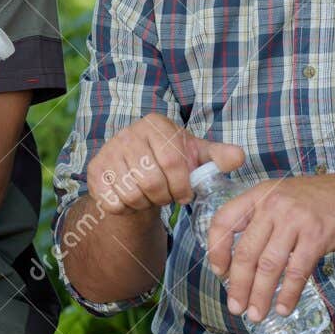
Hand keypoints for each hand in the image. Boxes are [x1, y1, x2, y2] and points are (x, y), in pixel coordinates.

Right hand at [85, 113, 244, 217]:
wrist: (136, 171)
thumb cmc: (170, 164)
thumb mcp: (196, 157)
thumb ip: (219, 156)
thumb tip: (238, 157)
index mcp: (156, 124)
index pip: (172, 161)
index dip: (182, 186)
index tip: (185, 194)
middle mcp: (129, 133)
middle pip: (151, 180)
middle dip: (164, 197)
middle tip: (167, 197)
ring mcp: (109, 151)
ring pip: (132, 193)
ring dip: (146, 203)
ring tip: (150, 196)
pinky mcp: (95, 170)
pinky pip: (113, 201)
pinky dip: (127, 208)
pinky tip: (132, 199)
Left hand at [204, 174, 334, 324]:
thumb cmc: (321, 202)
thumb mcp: (284, 198)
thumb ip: (263, 221)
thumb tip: (242, 261)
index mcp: (260, 195)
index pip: (224, 221)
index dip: (217, 249)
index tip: (218, 271)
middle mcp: (273, 204)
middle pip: (246, 251)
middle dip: (238, 284)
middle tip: (235, 306)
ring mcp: (295, 219)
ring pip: (268, 265)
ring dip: (260, 295)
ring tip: (255, 314)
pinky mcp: (317, 236)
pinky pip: (297, 272)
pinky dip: (288, 294)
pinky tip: (283, 308)